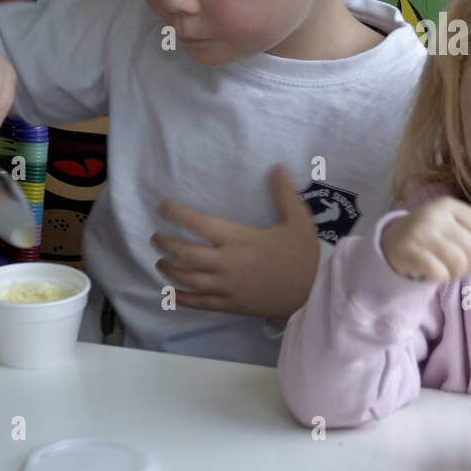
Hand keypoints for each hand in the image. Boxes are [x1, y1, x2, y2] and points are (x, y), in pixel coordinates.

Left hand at [152, 164, 318, 317]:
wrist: (314, 293)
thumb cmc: (304, 256)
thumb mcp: (299, 220)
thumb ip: (284, 193)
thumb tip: (277, 166)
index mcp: (239, 238)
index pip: (199, 223)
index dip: (177, 213)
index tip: (164, 206)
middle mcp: (227, 262)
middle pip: (186, 253)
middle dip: (166, 243)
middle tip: (156, 236)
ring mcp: (227, 286)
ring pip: (188, 279)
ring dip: (170, 270)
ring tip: (160, 262)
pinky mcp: (231, 305)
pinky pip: (200, 302)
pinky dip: (182, 298)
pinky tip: (171, 294)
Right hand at [380, 196, 470, 281]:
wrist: (392, 241)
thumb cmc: (432, 232)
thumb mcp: (456, 221)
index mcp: (449, 205)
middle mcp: (435, 216)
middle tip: (463, 265)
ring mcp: (421, 233)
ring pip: (458, 262)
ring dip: (458, 273)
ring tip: (451, 270)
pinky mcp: (410, 252)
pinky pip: (440, 273)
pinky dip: (442, 277)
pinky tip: (436, 272)